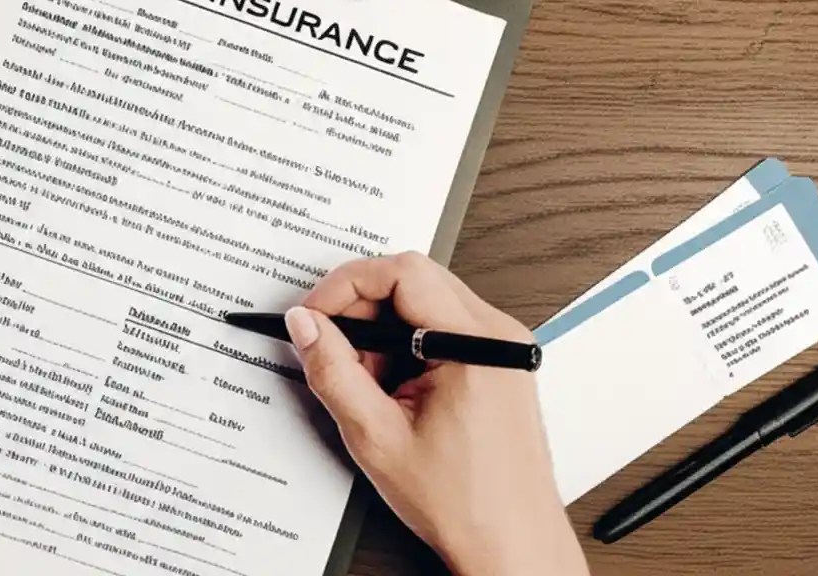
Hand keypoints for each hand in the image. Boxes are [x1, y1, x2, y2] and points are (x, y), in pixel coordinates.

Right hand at [287, 253, 588, 575]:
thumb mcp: (376, 437)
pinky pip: (442, 326)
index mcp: (476, 345)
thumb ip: (333, 372)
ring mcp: (503, 346)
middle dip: (361, 307)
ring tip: (367, 385)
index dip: (346, 284)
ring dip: (382, 330)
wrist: (512, 544)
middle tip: (332, 348)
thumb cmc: (464, 504)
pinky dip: (406, 346)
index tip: (314, 314)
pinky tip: (393, 391)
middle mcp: (498, 335)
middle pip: (414, 278)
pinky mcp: (498, 360)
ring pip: (425, 301)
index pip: (403, 272)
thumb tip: (305, 325)